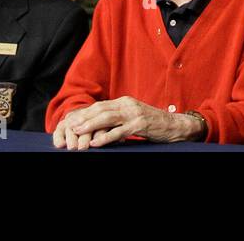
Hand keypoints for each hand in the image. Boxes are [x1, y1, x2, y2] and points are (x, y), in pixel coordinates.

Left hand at [53, 96, 200, 148]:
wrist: (175, 126)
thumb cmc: (153, 123)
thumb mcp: (133, 116)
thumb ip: (118, 118)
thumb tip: (99, 124)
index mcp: (125, 101)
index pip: (100, 105)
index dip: (84, 113)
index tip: (70, 121)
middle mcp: (128, 105)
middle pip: (101, 110)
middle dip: (83, 118)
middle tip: (69, 126)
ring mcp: (135, 114)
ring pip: (107, 118)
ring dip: (90, 125)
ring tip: (77, 132)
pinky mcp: (140, 125)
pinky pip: (119, 131)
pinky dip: (106, 137)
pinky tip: (96, 143)